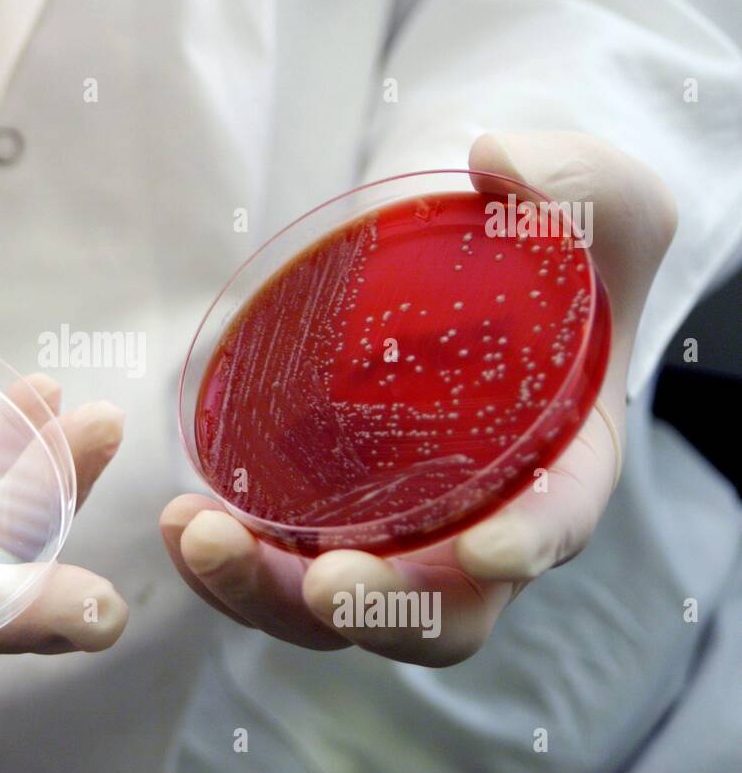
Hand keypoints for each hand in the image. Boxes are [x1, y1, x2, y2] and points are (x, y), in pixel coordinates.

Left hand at [161, 131, 675, 663]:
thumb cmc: (545, 249)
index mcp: (559, 467)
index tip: (485, 551)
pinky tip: (180, 518)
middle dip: (378, 608)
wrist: (470, 269)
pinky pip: (277, 566)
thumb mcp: (593, 200)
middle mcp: (475, 522)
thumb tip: (500, 161)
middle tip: (321, 579)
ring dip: (266, 591)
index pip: (552, 525)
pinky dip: (226, 563)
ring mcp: (392, 529)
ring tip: (200, 534)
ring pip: (336, 605)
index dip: (524, 548)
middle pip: (437, 611)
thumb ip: (576, 181)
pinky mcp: (323, 513)